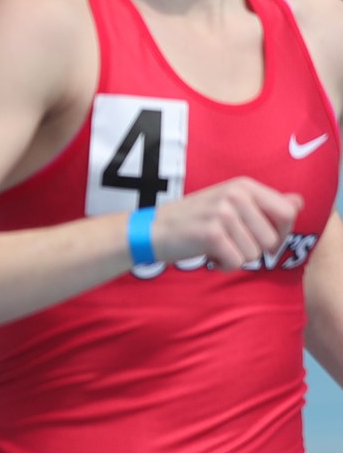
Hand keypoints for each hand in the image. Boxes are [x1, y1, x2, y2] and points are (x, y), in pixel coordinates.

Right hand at [147, 177, 302, 270]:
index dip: (281, 232)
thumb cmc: (196, 219)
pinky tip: (210, 256)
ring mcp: (222, 213)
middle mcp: (235, 195)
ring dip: (237, 258)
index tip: (260, 237)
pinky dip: (224, 266)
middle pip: (272, 239)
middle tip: (231, 243)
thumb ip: (266, 204)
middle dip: (254, 249)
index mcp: (243, 185)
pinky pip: (236, 262)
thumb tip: (299, 201)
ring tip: (218, 248)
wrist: (154, 230)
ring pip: (255, 254)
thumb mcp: (232, 204)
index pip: (288, 213)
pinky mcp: (210, 233)